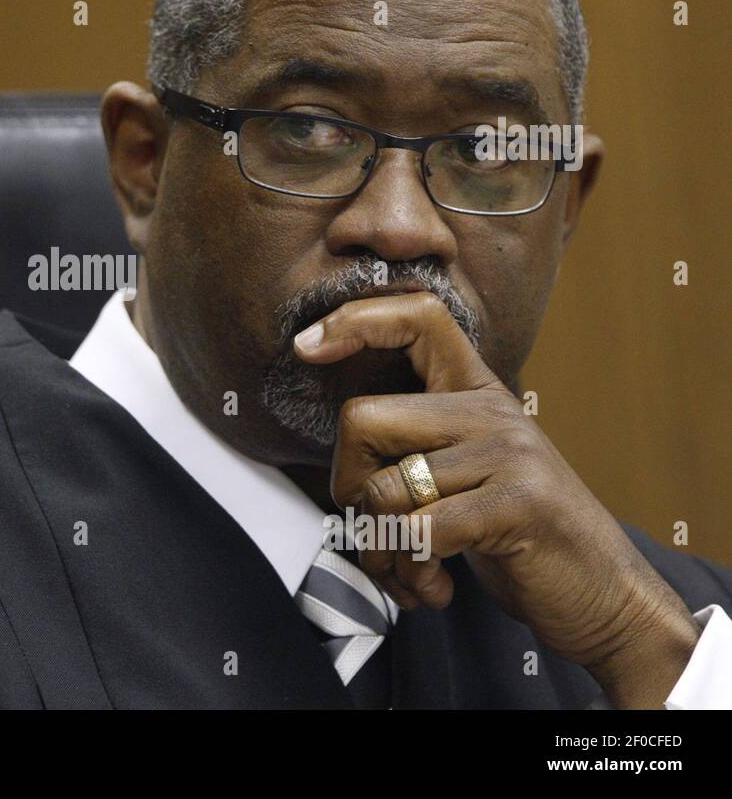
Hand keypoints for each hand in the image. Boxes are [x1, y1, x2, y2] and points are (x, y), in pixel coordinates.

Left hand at [294, 292, 702, 707]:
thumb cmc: (517, 536)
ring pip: (382, 489)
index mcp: (476, 391)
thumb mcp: (469, 470)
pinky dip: (410, 572)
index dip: (357, 320)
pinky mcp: (519, 504)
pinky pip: (418, 531)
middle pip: (361, 420)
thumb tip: (340, 448)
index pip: (418, 316)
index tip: (306, 346)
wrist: (606, 597)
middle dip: (347, 488)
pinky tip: (434, 586)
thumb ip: (418, 443)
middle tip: (373, 531)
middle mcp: (492, 410)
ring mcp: (509, 453)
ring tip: (408, 572)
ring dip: (378, 550)